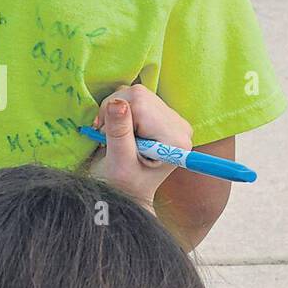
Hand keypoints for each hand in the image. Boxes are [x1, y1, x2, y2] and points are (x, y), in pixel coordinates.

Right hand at [86, 84, 192, 207]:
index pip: (140, 104)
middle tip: (109, 139)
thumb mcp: (118, 162)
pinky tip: (123, 131)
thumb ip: (119, 131)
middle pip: (139, 95)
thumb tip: (116, 102)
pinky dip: (123, 111)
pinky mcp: (164, 115)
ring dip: (117, 112)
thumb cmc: (122, 186)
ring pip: (136, 93)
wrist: (129, 194)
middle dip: (116, 113)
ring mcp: (174, 120)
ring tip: (115, 138)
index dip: (115, 116)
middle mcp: (181, 127)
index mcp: (175, 140)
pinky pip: (138, 98)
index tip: (106, 138)